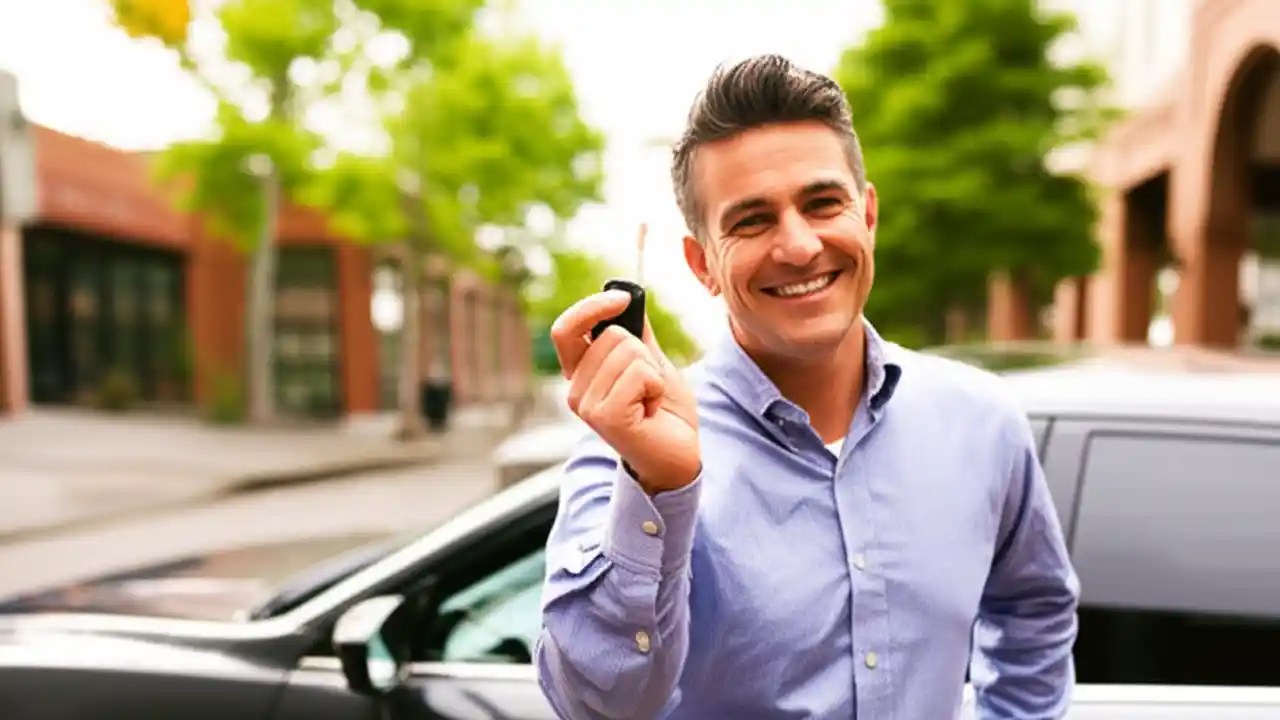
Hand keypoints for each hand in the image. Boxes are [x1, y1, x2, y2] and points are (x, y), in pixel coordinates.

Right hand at [550, 290, 700, 492]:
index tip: (624, 297)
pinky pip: (638, 374)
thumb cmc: (664, 412)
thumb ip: (637, 334)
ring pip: (628, 351)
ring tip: (649, 400)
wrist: (679, 456)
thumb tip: (629, 297)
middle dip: (643, 352)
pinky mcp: (605, 417)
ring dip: (652, 372)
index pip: (566, 329)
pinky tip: (651, 410)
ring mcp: (587, 405)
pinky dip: (656, 386)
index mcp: (581, 374)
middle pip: (611, 335)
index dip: (591, 307)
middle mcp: (577, 390)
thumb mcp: (652, 363)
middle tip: (648, 385)